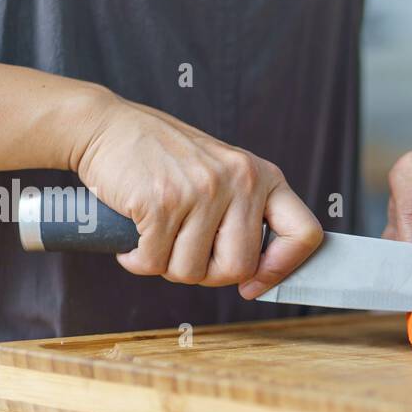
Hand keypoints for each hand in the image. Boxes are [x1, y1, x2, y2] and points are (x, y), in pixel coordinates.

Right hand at [72, 93, 321, 298]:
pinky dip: (138, 260)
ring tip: (157, 237)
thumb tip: (257, 277)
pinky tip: (135, 238)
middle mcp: (240, 180)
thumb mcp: (222, 174)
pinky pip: (155, 262)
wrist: (106, 127)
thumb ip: (244, 214)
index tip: (253, 283)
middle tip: (184, 254)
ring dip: (166, 266)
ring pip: (192, 272)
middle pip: (238, 267)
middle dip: (206, 274)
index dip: (283, 269)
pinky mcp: (162, 202)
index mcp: (263, 176)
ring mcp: (202, 190)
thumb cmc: (164, 159)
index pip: (304, 234)